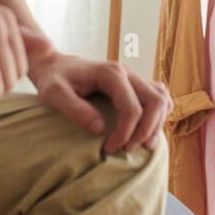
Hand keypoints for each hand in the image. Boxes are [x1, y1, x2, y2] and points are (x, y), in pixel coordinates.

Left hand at [23, 31, 171, 154]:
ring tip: (141, 144)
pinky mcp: (133, 83)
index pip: (132, 108)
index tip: (109, 149)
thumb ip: (75, 109)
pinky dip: (158, 114)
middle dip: (147, 130)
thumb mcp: (54, 94)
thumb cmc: (53, 79)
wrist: (54, 64)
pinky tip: (146, 130)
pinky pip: (158, 96)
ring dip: (157, 123)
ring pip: (162, 98)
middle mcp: (127, 72)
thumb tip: (99, 129)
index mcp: (111, 74)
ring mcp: (133, 76)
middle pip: (155, 101)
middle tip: (128, 149)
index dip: (125, 133)